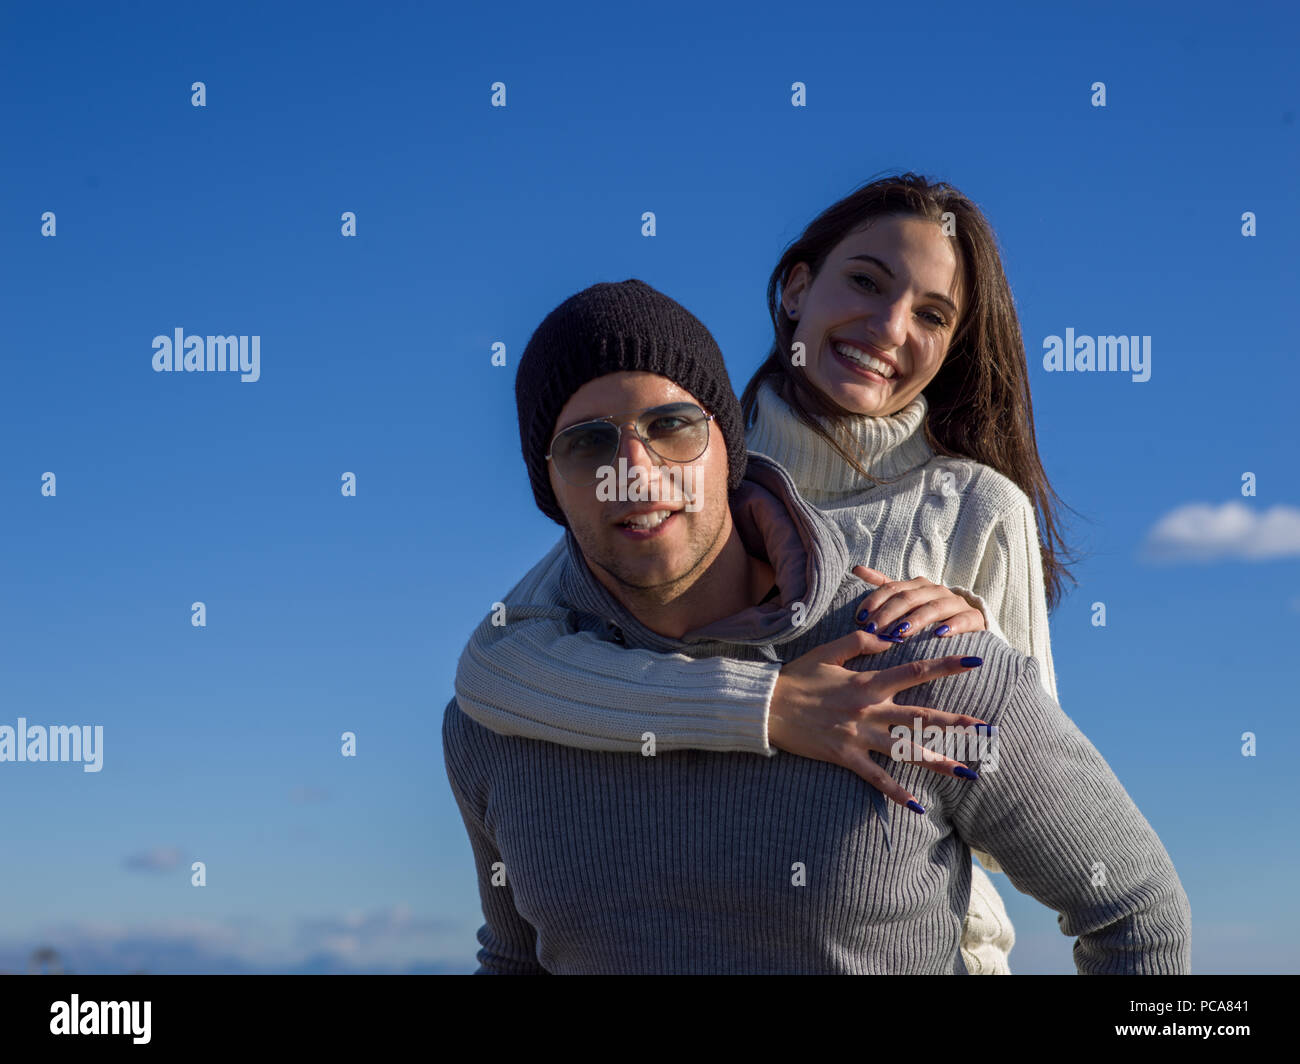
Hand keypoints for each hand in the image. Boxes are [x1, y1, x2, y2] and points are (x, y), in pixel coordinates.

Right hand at [769, 628, 989, 809]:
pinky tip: (917, 805)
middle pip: (921, 717)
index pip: (915, 670)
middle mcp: (869, 709)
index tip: (974, 662)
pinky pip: (876, 777)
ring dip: (939, 761)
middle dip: (957, 723)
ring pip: (906, 750)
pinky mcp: (845, 756)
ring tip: (968, 772)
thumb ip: (861, 642)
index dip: (946, 666)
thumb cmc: (797, 677)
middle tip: (988, 730)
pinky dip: (896, 792)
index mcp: (867, 682)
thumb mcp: (828, 652)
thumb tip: (890, 638)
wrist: (766, 707)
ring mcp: (858, 735)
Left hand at [852, 565, 985, 641]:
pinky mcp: (973, 617)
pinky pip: (963, 619)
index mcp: (917, 585)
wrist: (967, 622)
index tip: (860, 619)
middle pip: (909, 598)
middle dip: (889, 614)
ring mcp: (955, 603)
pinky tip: (939, 635)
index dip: (875, 602)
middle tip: (874, 631)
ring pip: (933, 608)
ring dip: (916, 620)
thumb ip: (883, 585)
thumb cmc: (928, 612)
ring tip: (901, 632)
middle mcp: (935, 590)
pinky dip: (951, 626)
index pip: (892, 588)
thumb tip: (856, 568)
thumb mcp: (905, 598)